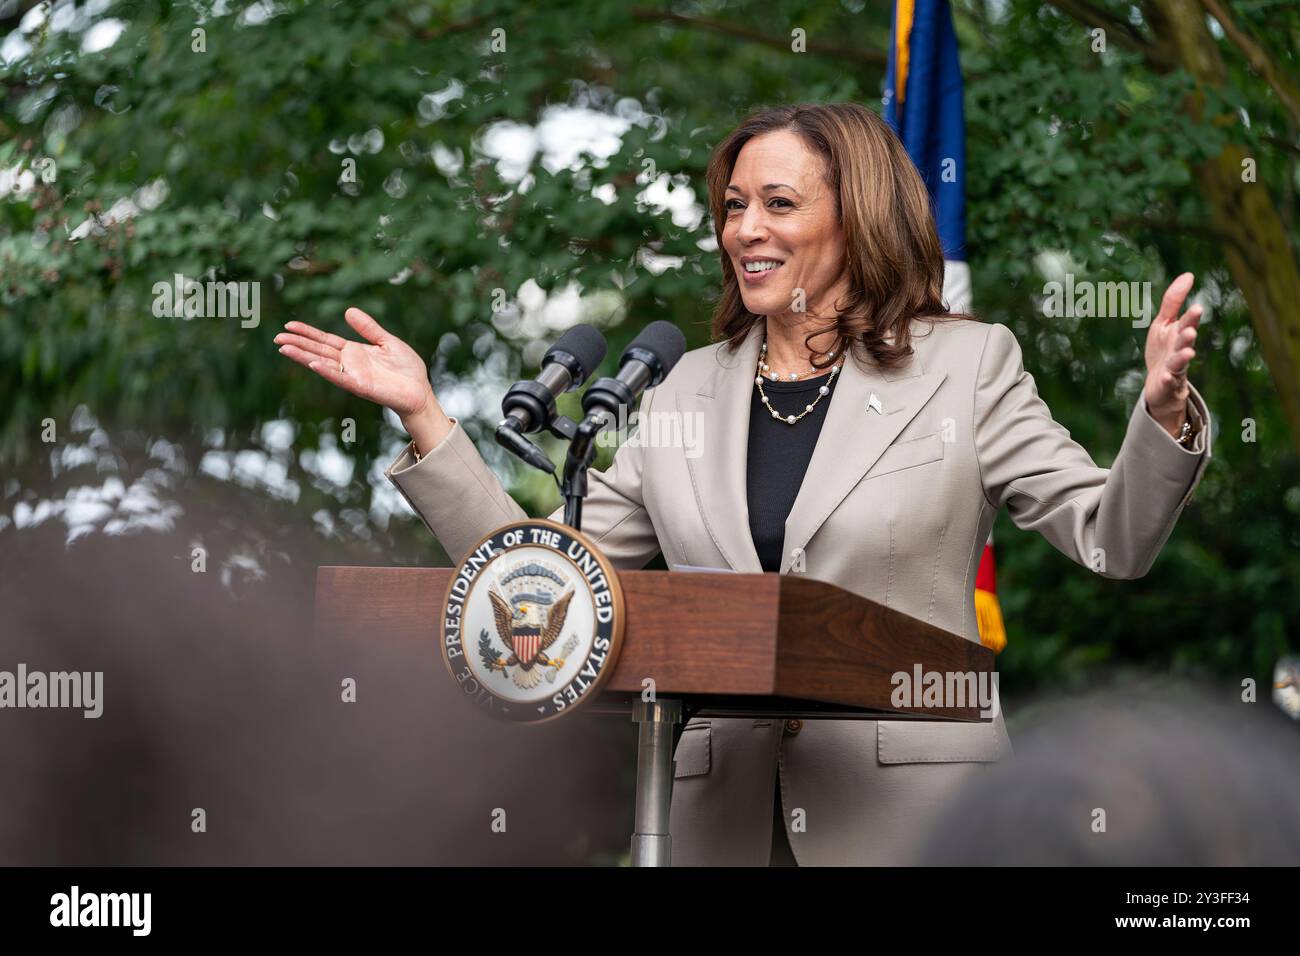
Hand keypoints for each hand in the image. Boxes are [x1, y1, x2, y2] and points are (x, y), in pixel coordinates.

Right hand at [274, 308, 451, 450]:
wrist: (420, 390)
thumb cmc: (406, 369)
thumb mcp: (387, 341)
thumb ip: (368, 328)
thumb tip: (348, 310)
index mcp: (354, 352)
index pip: (325, 340)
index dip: (307, 333)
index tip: (289, 325)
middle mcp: (349, 364)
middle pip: (318, 351)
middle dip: (298, 344)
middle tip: (277, 337)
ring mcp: (353, 375)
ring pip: (323, 364)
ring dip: (304, 357)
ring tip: (284, 348)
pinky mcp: (361, 386)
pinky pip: (341, 378)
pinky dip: (327, 371)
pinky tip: (313, 364)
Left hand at [1142, 272, 1201, 437]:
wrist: (1160, 383)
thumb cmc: (1163, 349)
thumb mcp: (1164, 323)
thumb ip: (1174, 301)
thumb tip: (1189, 274)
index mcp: (1179, 333)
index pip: (1187, 323)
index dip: (1191, 317)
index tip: (1197, 308)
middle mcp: (1180, 349)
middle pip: (1185, 342)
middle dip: (1188, 335)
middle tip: (1191, 331)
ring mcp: (1174, 368)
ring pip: (1180, 362)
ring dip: (1183, 357)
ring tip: (1187, 353)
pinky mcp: (1167, 383)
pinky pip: (1168, 382)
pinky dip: (1168, 379)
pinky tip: (1166, 377)